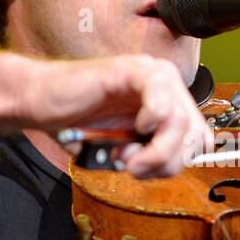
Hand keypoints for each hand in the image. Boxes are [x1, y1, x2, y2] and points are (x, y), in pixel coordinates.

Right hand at [12, 53, 207, 177]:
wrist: (40, 101)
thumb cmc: (77, 123)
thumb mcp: (124, 149)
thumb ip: (152, 155)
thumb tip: (170, 164)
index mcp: (167, 105)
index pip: (199, 139)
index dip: (178, 162)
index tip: (149, 171)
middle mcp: (165, 87)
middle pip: (194, 134)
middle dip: (166, 163)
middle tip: (134, 168)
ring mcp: (151, 75)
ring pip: (180, 121)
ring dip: (155, 151)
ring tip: (125, 155)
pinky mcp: (132, 69)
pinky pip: (161, 94)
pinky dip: (151, 119)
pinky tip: (133, 126)